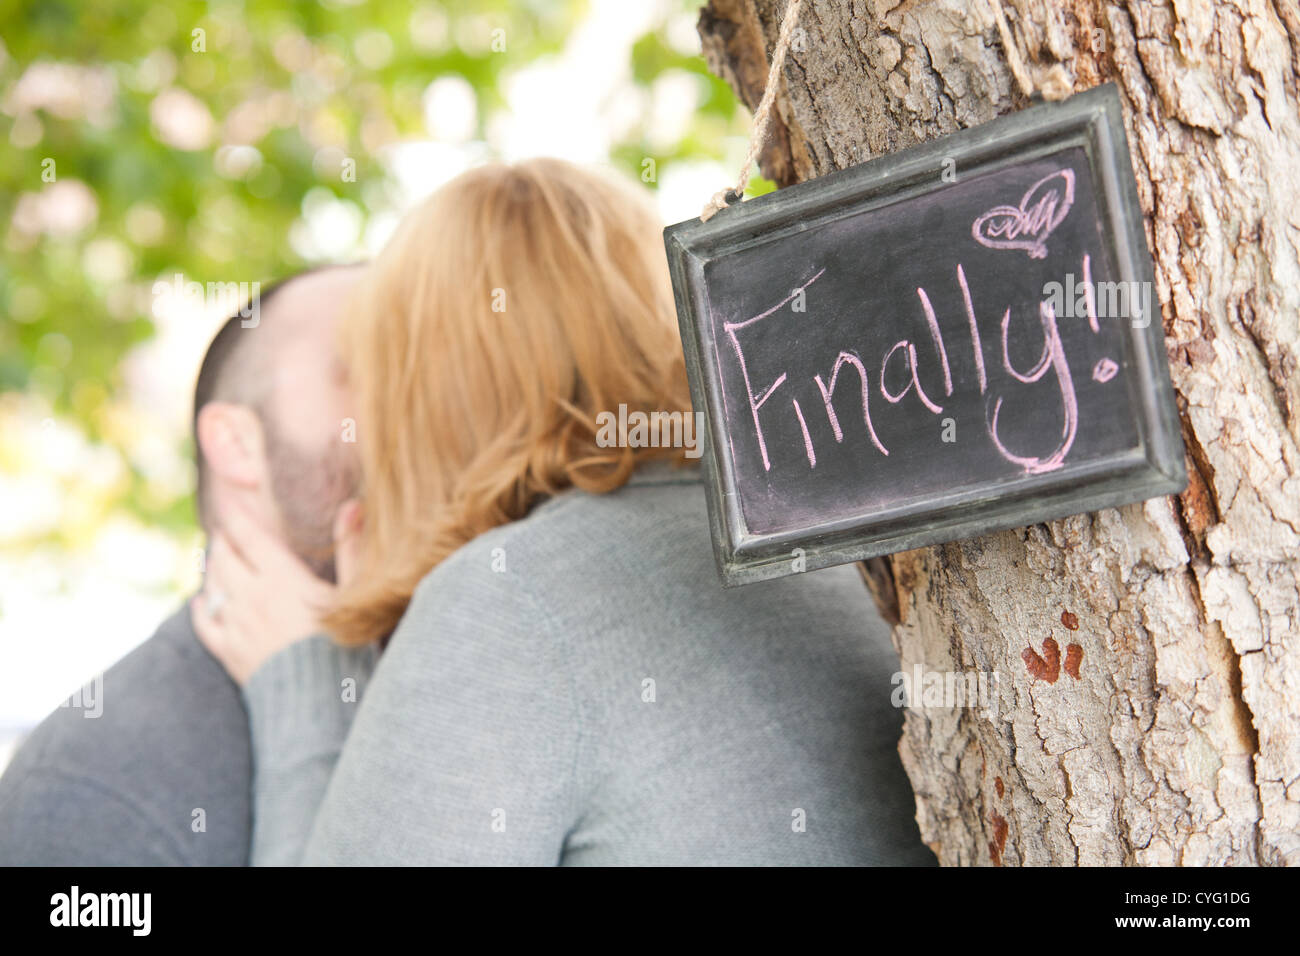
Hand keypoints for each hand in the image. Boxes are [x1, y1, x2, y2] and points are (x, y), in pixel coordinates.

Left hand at [192, 499, 362, 685]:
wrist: (321, 701)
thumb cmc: (347, 645)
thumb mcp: (354, 594)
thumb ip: (352, 548)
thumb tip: (353, 506)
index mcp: (283, 578)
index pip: (250, 536)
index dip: (238, 517)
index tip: (231, 505)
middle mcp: (252, 596)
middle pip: (224, 558)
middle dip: (224, 542)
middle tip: (227, 534)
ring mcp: (237, 625)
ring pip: (212, 587)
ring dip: (212, 570)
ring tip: (216, 560)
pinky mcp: (230, 653)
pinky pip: (205, 625)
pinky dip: (200, 610)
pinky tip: (200, 603)